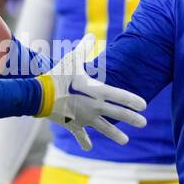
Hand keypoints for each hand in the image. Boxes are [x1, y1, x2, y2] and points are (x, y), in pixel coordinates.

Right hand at [45, 35, 146, 149]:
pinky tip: (88, 148)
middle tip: (144, 123)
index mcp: (97, 91)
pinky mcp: (73, 125)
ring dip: (115, 135)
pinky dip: (84, 142)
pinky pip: (80, 135)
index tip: (144, 105)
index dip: (133, 100)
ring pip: (104, 128)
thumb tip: (91, 35)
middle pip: (118, 114)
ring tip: (126, 141)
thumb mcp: (72, 59)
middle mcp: (94, 106)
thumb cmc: (57, 75)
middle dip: (132, 118)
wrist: (40, 95)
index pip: (120, 96)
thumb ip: (83, 48)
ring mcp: (85, 118)